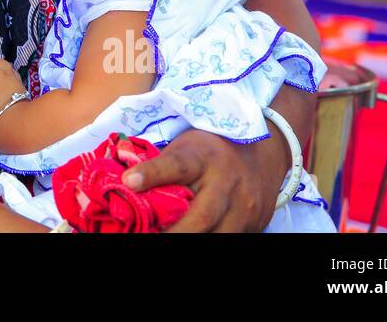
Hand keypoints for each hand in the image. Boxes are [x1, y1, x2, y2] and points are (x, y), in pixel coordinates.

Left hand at [119, 127, 285, 231]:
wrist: (262, 153)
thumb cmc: (211, 150)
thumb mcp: (186, 147)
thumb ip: (162, 167)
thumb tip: (124, 185)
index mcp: (203, 157)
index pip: (177, 165)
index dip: (152, 174)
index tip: (127, 182)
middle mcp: (227, 181)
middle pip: (202, 215)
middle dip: (176, 233)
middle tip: (149, 235)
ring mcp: (245, 206)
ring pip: (220, 234)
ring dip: (196, 238)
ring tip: (169, 237)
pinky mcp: (257, 223)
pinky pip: (233, 237)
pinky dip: (213, 238)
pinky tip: (195, 236)